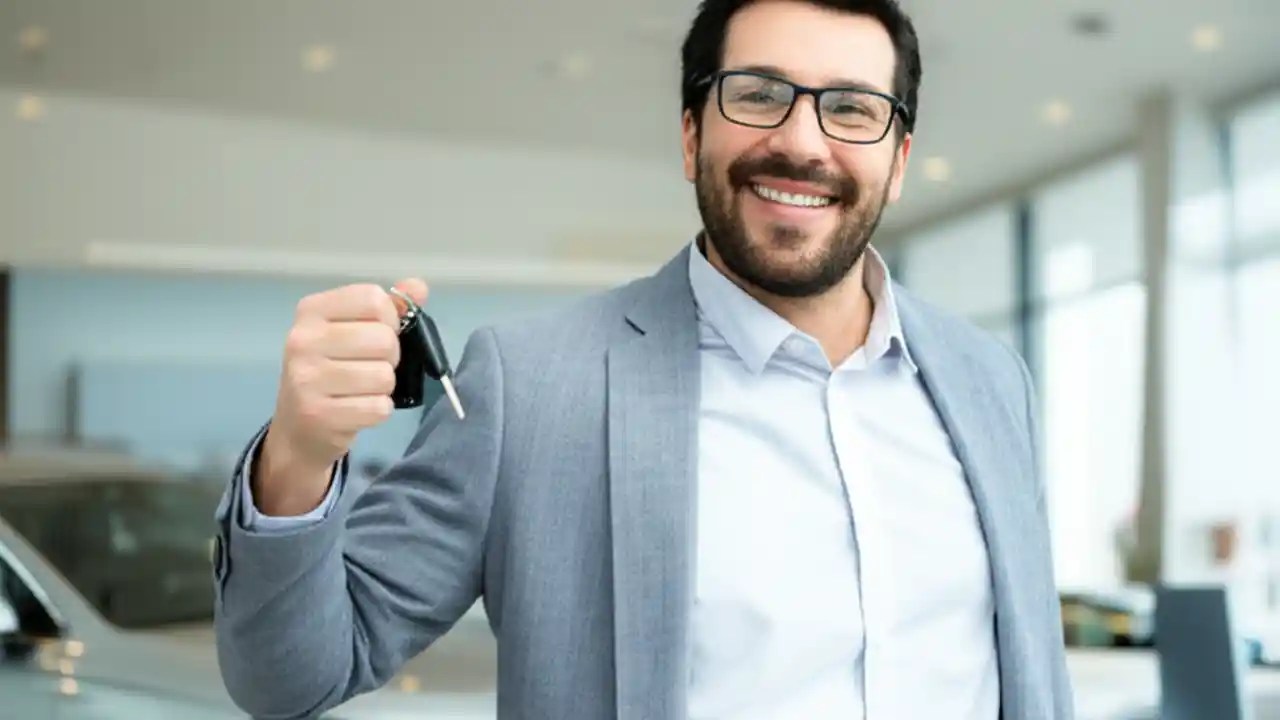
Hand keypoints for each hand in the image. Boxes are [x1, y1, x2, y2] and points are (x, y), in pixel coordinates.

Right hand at [254, 278, 427, 514]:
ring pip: (384, 376)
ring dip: (384, 386)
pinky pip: (378, 407)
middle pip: (384, 339)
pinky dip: (379, 410)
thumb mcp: (351, 331)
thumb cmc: (331, 370)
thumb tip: (418, 286)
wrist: (299, 428)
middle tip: (371, 366)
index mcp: (311, 311)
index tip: (378, 332)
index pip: (373, 299)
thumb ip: (387, 307)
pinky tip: (358, 409)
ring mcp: (307, 379)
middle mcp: (302, 341)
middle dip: (390, 356)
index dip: (390, 318)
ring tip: (363, 389)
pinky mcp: (319, 415)